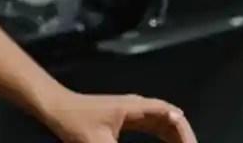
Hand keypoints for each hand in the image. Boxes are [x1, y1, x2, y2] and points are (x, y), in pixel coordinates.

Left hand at [42, 90, 195, 142]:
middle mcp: (137, 106)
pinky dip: (164, 136)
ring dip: (175, 136)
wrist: (55, 108)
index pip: (172, 115)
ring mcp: (131, 110)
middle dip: (184, 136)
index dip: (186, 134)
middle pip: (171, 117)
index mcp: (135, 108)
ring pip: (163, 121)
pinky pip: (152, 125)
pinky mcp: (124, 117)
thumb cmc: (75, 122)